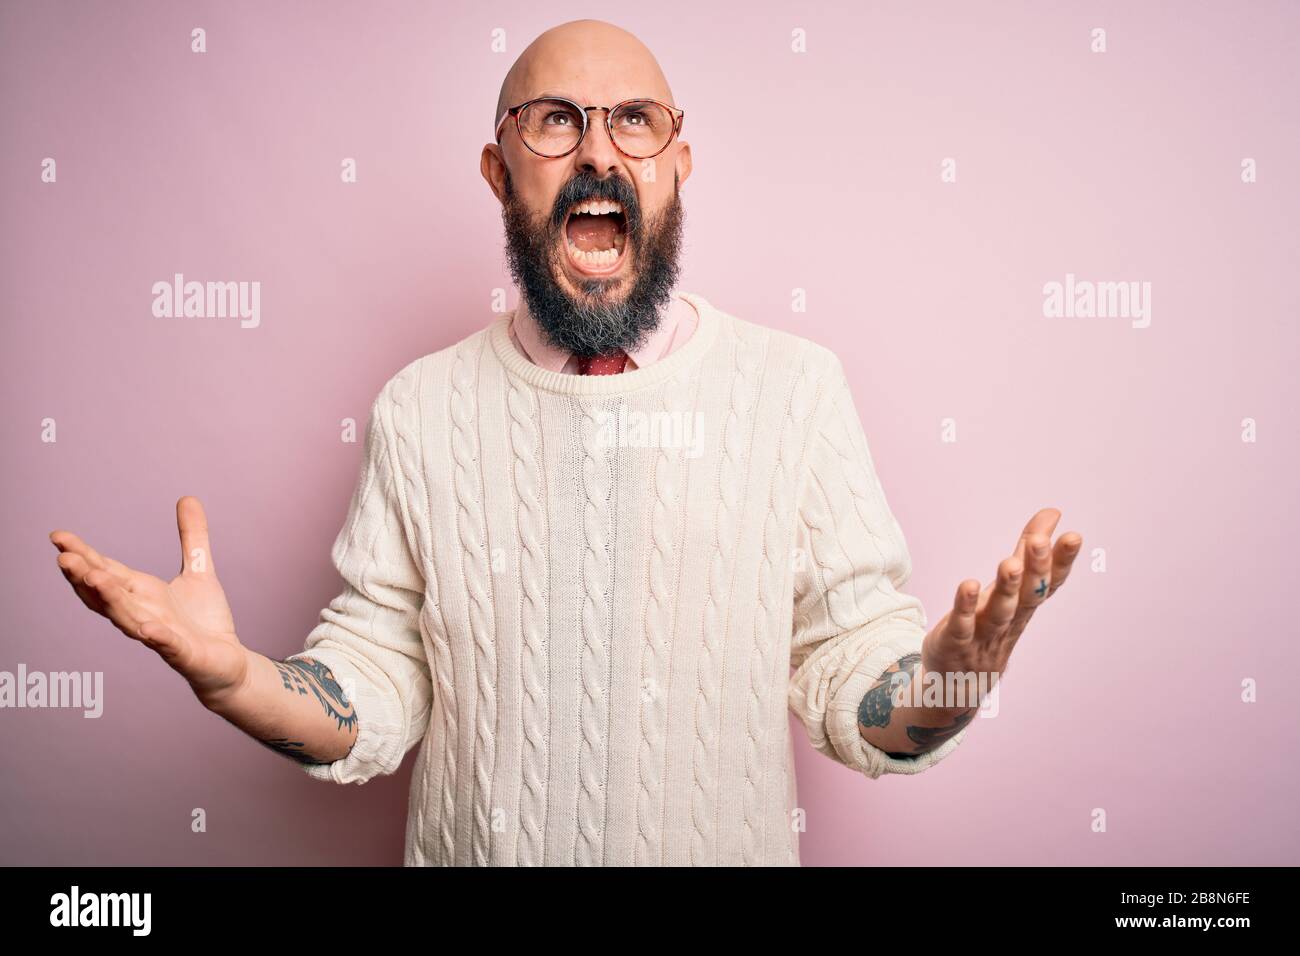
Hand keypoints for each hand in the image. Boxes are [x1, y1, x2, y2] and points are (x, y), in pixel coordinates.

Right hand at [51, 496, 248, 706]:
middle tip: (63, 557)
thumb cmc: (204, 619)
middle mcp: (143, 613)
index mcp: (142, 593)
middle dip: (85, 576)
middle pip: (107, 594)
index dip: (83, 555)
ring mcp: (160, 635)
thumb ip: (192, 536)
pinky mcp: (183, 653)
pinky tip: (148, 630)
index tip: (58, 537)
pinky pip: (167, 645)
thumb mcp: (199, 570)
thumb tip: (187, 497)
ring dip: (110, 600)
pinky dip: (157, 637)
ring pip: (128, 618)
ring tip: (94, 579)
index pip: (106, 571)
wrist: (227, 661)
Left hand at [919, 508, 1082, 707]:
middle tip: (1040, 542)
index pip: (1047, 583)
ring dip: (1006, 589)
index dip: (1061, 562)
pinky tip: (967, 585)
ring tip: (1009, 564)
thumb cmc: (990, 627)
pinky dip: (964, 608)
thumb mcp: (1011, 587)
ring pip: (999, 612)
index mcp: (1025, 605)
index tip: (1073, 536)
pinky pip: (961, 625)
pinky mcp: (956, 642)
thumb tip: (1052, 513)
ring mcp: (984, 634)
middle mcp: (1009, 619)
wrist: (960, 684)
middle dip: (1035, 569)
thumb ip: (1028, 550)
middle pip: (1027, 595)